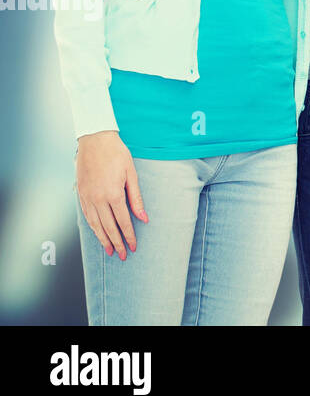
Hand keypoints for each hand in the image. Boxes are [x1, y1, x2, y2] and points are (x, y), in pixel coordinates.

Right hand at [75, 130, 147, 259]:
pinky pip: (87, 216)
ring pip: (95, 225)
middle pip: (109, 227)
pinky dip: (93, 228)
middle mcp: (98, 199)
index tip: (133, 246)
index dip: (129, 235)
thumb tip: (143, 217)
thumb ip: (136, 197)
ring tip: (109, 251)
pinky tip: (97, 233)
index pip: (123, 221)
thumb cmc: (116, 153)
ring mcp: (87, 198)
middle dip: (117, 243)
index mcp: (113, 194)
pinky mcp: (81, 195)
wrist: (95, 141)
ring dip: (103, 239)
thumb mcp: (131, 173)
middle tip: (122, 255)